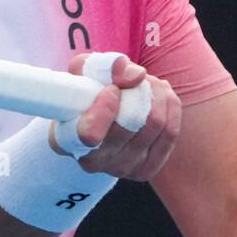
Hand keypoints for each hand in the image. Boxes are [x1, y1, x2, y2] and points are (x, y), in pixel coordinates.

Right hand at [48, 53, 181, 180]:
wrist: (101, 119)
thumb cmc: (88, 91)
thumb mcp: (86, 70)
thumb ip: (104, 66)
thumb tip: (136, 76)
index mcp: (66, 139)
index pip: (89, 134)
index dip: (105, 108)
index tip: (111, 89)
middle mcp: (92, 162)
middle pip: (130, 122)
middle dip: (137, 89)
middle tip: (135, 77)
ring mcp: (121, 169)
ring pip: (154, 123)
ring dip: (156, 92)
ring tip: (148, 82)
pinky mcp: (147, 170)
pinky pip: (170, 132)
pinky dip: (169, 105)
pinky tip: (161, 95)